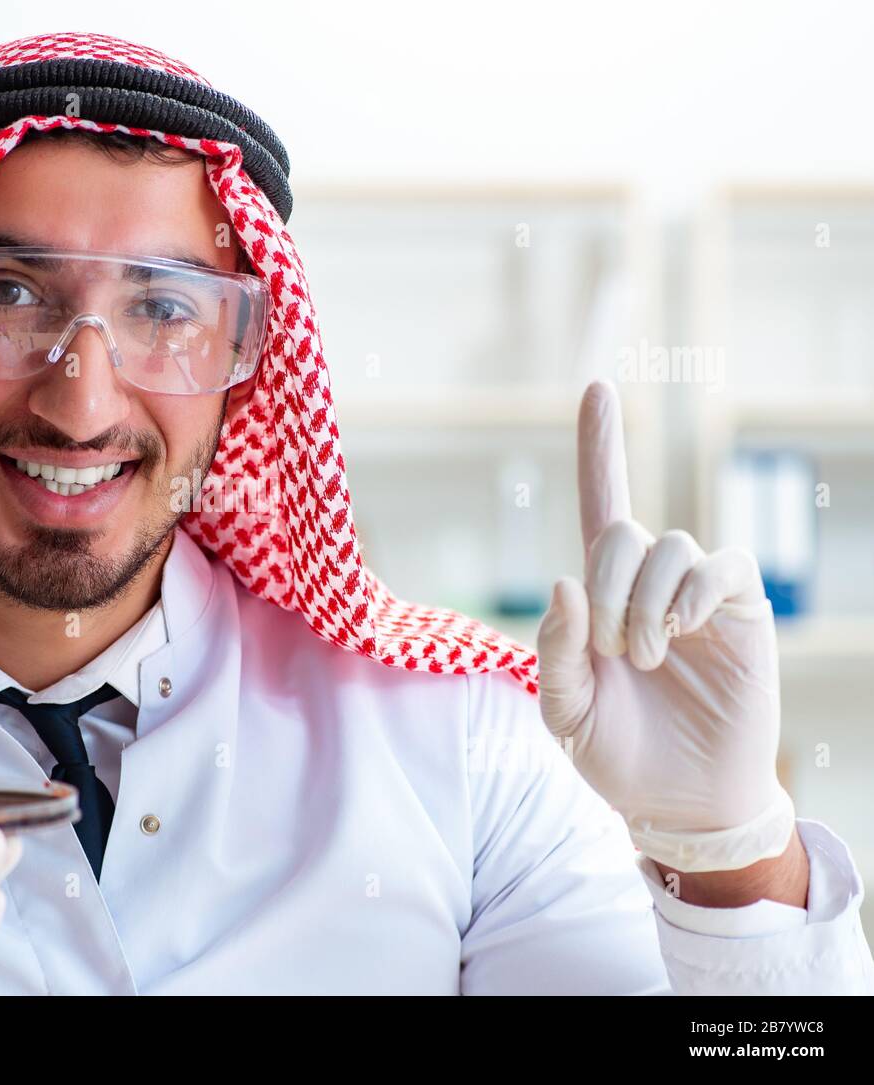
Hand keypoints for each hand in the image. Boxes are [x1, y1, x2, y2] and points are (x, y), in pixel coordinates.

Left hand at [535, 381, 797, 878]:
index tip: (598, 387)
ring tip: (646, 657)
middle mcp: (650, 582)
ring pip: (667, 548)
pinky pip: (720, 566)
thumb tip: (564, 581)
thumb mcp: (564, 709)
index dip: (601, 448)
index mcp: (602, 596)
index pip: (602, 506)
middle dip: (605, 588)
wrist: (680, 801)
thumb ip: (554, 649)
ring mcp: (697, 594)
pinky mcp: (740, 610)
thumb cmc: (617, 753)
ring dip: (645, 603)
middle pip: (622, 531)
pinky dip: (691, 594)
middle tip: (612, 650)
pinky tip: (681, 633)